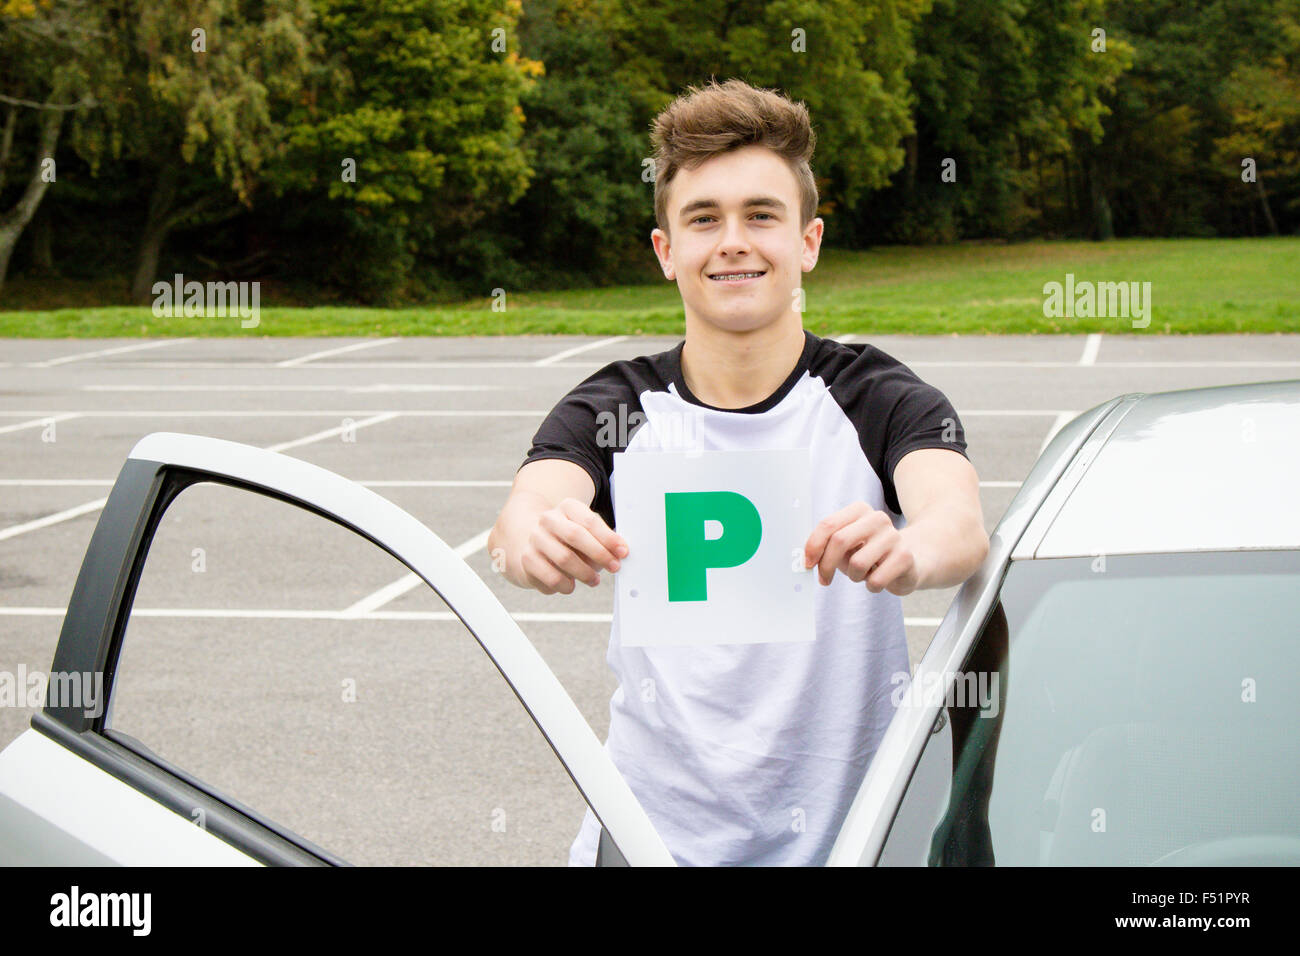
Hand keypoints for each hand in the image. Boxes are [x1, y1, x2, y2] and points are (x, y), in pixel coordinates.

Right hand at [520, 498, 627, 594]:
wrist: (529, 542)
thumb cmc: (565, 538)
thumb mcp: (584, 530)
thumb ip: (602, 539)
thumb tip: (619, 553)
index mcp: (566, 507)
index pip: (589, 521)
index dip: (608, 538)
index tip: (622, 551)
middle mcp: (548, 520)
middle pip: (576, 536)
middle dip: (599, 554)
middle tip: (614, 567)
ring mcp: (535, 539)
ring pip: (564, 558)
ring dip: (585, 573)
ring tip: (594, 579)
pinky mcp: (527, 560)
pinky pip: (551, 577)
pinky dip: (565, 585)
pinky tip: (571, 585)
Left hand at [803, 501, 921, 595]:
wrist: (912, 561)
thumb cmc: (871, 554)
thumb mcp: (847, 546)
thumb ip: (828, 546)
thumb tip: (808, 559)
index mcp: (859, 510)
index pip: (828, 525)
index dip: (813, 546)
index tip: (808, 564)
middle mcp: (877, 519)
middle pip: (839, 541)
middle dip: (826, 565)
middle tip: (824, 579)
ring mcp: (893, 536)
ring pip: (857, 564)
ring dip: (854, 577)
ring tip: (863, 574)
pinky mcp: (905, 557)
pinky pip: (875, 580)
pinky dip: (871, 586)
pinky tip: (879, 579)